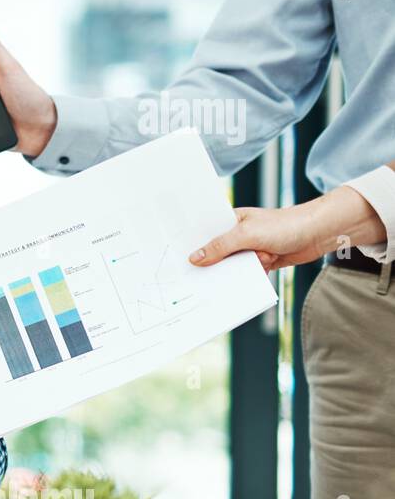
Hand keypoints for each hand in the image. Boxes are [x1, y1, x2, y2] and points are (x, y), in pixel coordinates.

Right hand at [190, 189, 384, 272]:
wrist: (320, 233)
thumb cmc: (285, 225)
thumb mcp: (247, 234)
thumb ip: (219, 246)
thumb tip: (194, 258)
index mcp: (231, 221)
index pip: (205, 235)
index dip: (193, 247)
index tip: (179, 262)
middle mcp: (238, 235)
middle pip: (216, 254)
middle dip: (215, 264)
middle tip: (203, 275)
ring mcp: (250, 249)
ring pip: (232, 266)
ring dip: (240, 270)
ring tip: (249, 266)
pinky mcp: (263, 261)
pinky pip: (248, 273)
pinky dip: (250, 276)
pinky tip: (253, 276)